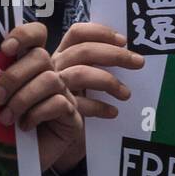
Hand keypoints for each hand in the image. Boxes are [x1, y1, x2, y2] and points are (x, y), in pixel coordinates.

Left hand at [0, 22, 81, 171]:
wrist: (19, 166)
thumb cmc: (4, 133)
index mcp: (31, 67)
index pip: (36, 35)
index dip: (23, 34)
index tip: (4, 48)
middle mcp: (50, 76)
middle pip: (41, 57)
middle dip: (14, 76)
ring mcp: (65, 95)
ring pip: (49, 80)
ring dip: (23, 99)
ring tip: (6, 118)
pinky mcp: (72, 117)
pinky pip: (58, 103)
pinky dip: (37, 114)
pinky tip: (25, 126)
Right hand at [47, 23, 144, 170]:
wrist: (35, 143)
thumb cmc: (59, 112)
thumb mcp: (71, 86)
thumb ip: (86, 68)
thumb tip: (122, 54)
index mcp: (57, 56)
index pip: (76, 33)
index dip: (99, 32)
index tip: (123, 40)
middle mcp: (50, 68)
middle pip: (83, 50)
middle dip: (115, 54)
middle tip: (139, 62)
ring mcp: (47, 88)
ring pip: (80, 74)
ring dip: (108, 82)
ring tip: (126, 94)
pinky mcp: (48, 110)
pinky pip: (77, 104)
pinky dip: (98, 107)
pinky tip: (112, 112)